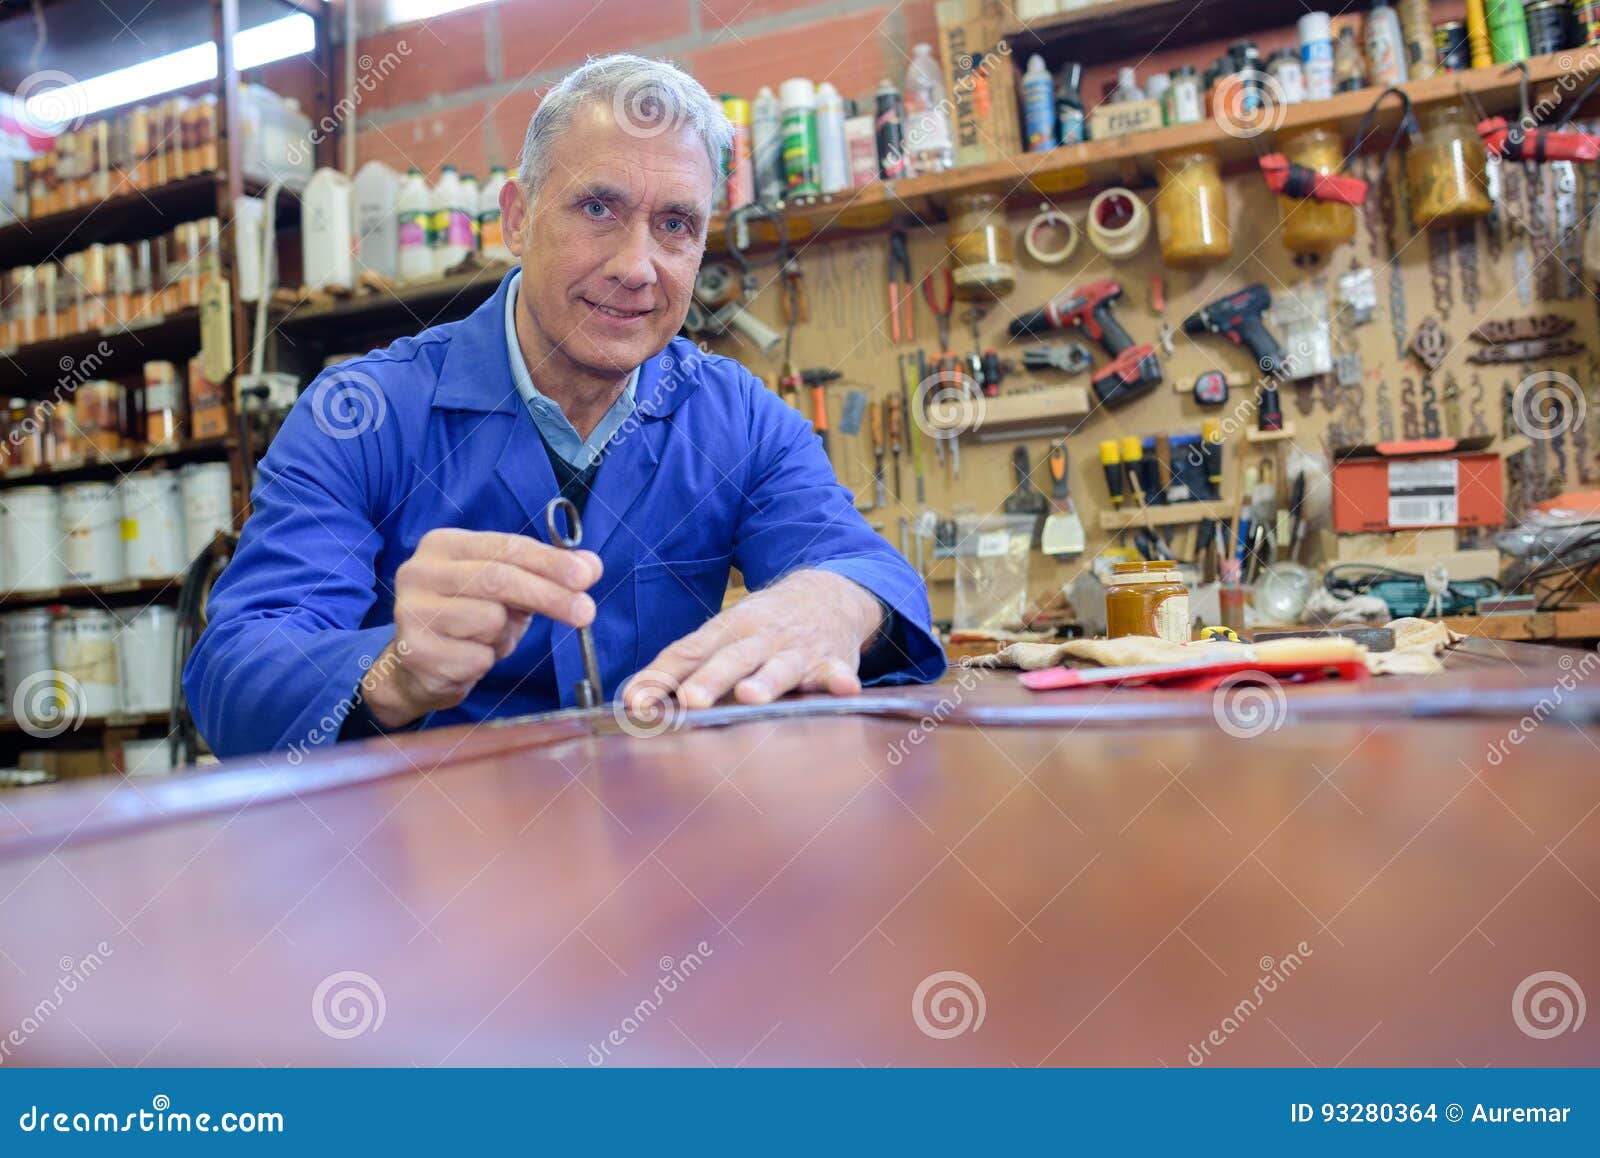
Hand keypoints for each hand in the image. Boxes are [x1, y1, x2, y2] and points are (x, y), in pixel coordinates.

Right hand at [363, 528, 601, 726]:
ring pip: (490, 620)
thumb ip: (546, 574)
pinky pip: (477, 658)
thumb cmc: (468, 617)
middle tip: (586, 613)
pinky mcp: (413, 652)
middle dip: (549, 596)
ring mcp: (411, 612)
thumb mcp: (508, 588)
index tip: (586, 576)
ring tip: (487, 639)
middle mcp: (420, 572)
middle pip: (498, 579)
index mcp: (443, 544)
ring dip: (505, 636)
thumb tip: (591, 567)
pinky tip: (467, 658)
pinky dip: (486, 661)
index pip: (506, 547)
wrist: (416, 666)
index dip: (549, 562)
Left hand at [624, 570, 884, 712]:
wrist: (828, 595)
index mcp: (727, 631)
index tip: (636, 702)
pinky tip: (845, 688)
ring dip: (766, 681)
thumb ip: (684, 667)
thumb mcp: (724, 635)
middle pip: (731, 659)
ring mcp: (796, 650)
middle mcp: (760, 638)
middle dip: (710, 680)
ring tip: (751, 696)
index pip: (688, 652)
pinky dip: (839, 681)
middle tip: (690, 700)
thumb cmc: (764, 626)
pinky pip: (835, 672)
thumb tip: (634, 699)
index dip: (661, 676)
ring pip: (779, 667)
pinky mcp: (831, 661)